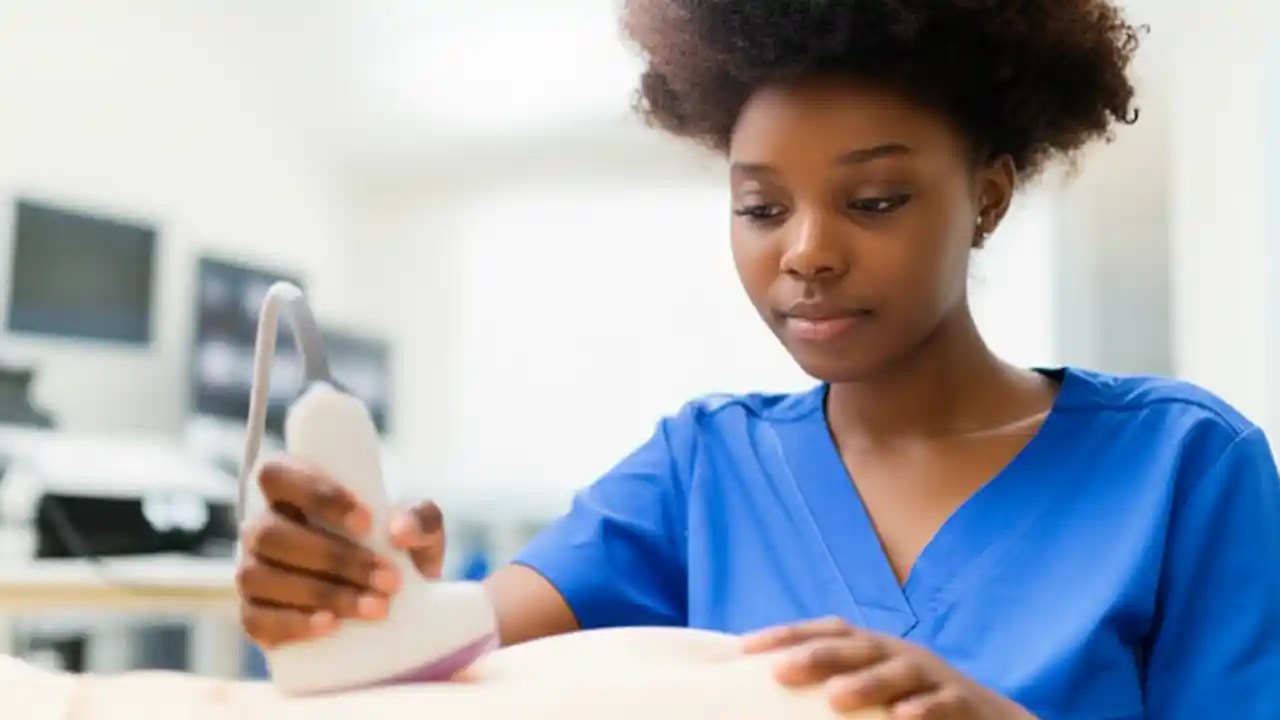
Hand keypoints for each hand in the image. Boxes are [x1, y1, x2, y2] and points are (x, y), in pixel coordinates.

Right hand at [235, 456, 447, 648]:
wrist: (394, 603)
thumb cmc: (398, 550)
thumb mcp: (418, 528)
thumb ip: (420, 518)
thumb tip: (400, 531)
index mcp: (291, 489)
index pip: (276, 475)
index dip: (316, 495)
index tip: (367, 521)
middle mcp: (262, 527)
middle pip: (273, 534)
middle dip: (335, 558)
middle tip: (389, 580)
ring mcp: (251, 572)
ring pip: (261, 577)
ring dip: (322, 593)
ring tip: (376, 608)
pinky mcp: (254, 616)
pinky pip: (255, 621)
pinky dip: (293, 624)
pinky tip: (330, 625)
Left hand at [743, 617, 1035, 718]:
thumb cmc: (914, 704)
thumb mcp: (872, 689)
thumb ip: (829, 684)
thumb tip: (771, 682)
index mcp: (873, 649)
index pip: (827, 631)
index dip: (786, 634)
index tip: (743, 649)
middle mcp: (899, 654)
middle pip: (856, 647)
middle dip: (817, 656)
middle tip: (778, 671)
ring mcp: (934, 676)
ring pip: (899, 672)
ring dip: (867, 683)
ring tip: (835, 698)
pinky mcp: (964, 703)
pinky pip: (945, 702)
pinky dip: (925, 708)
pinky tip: (902, 717)